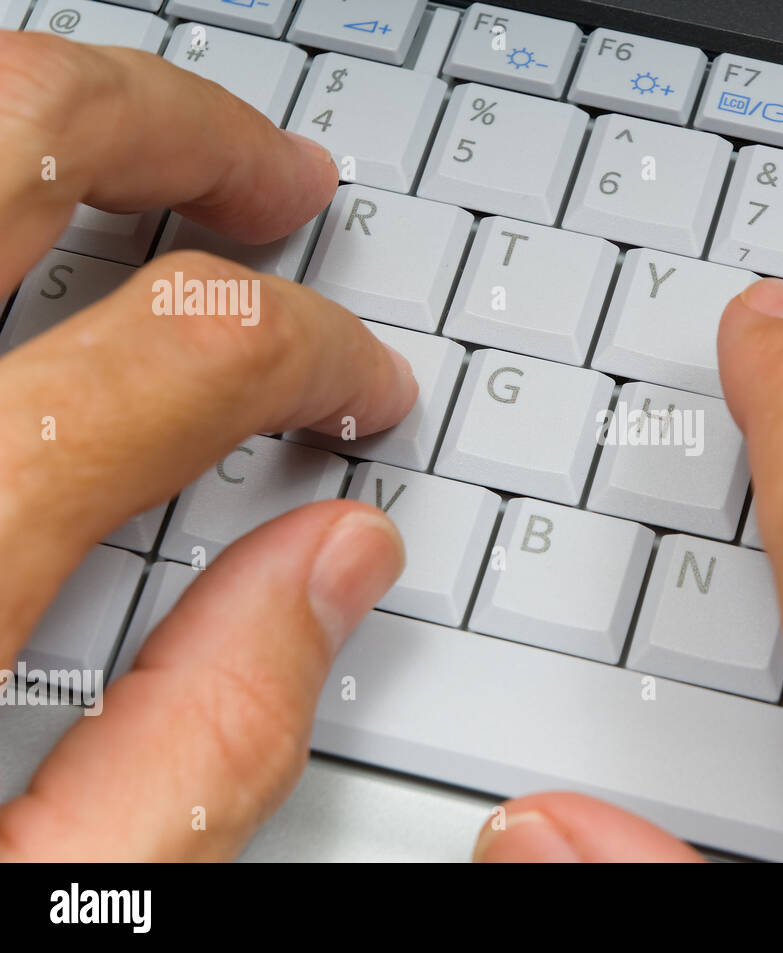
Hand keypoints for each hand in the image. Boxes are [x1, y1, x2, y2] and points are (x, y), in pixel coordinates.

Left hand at [0, 34, 412, 859]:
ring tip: (131, 149)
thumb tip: (334, 565)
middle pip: (8, 144)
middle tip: (271, 179)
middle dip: (185, 136)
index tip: (353, 383)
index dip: (310, 354)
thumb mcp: (40, 902)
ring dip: (37, 117)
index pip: (177, 359)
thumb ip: (207, 736)